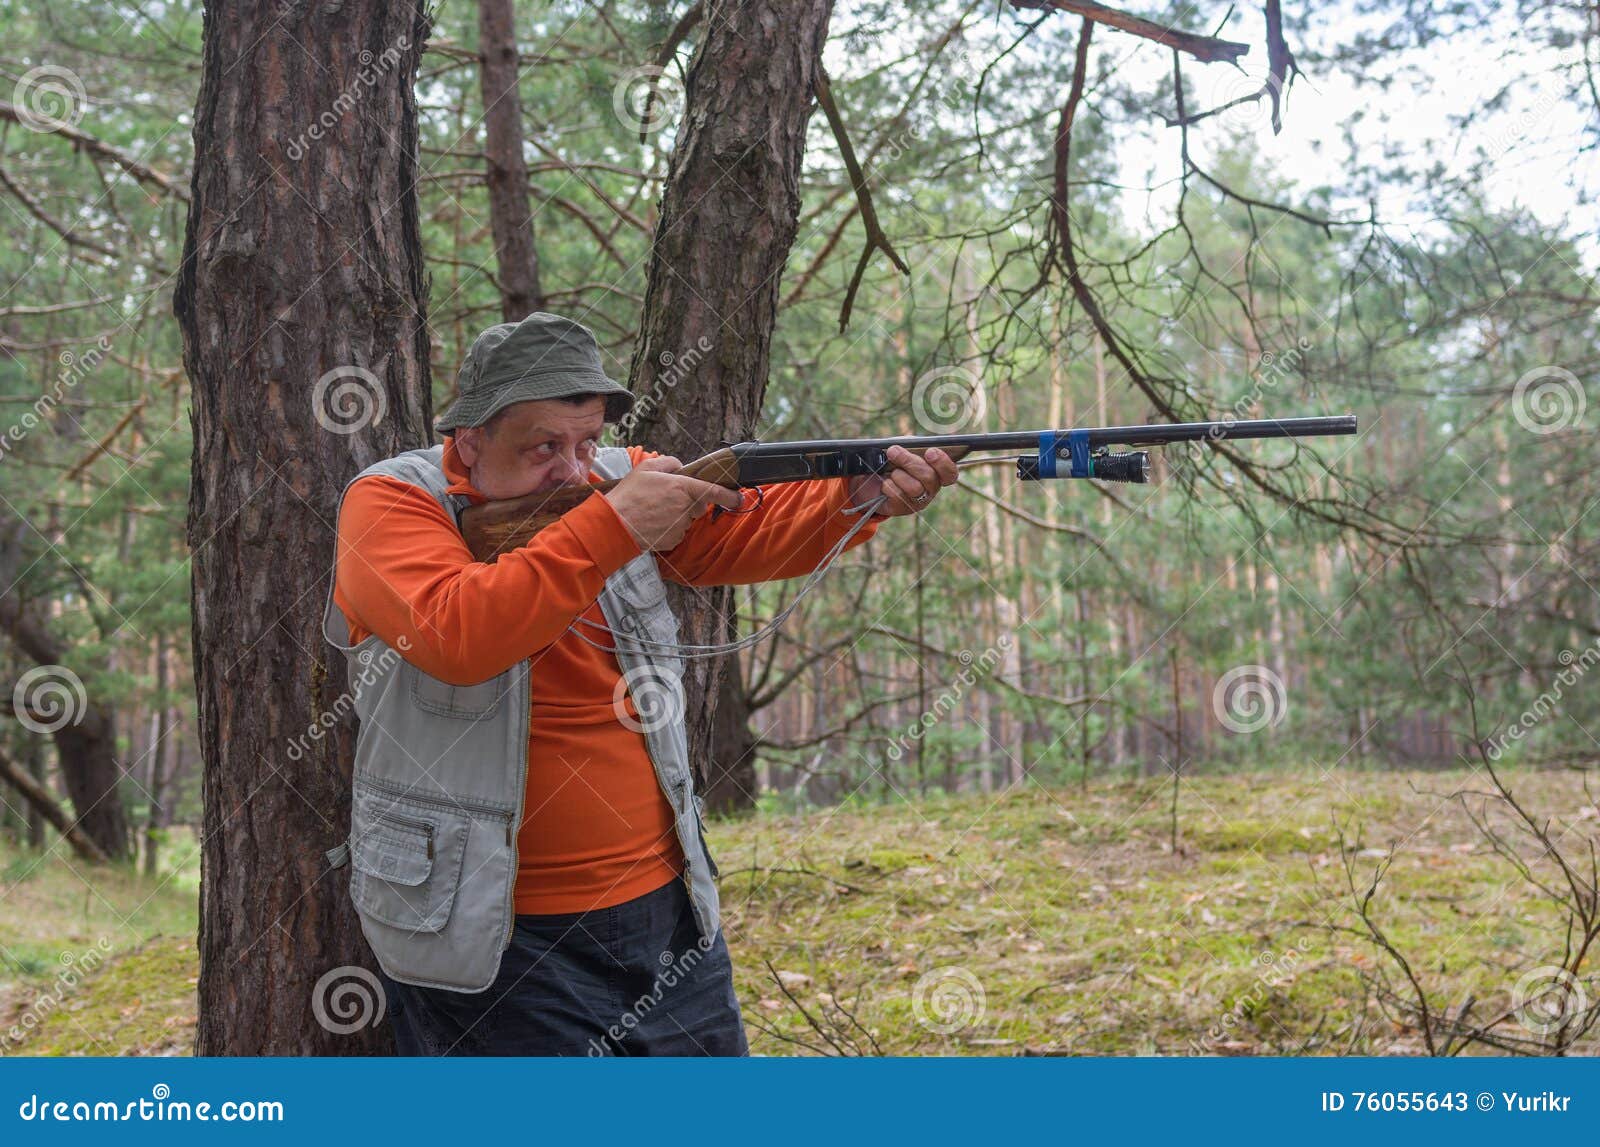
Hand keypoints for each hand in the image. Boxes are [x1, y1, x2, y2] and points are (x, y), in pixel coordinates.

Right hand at [603, 455, 742, 550]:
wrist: (615, 525)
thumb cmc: (629, 495)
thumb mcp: (646, 468)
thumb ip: (669, 463)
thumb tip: (680, 467)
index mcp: (683, 487)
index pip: (714, 491)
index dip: (730, 496)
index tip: (739, 498)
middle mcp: (686, 508)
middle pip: (697, 505)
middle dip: (687, 501)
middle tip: (664, 497)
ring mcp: (681, 526)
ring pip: (686, 519)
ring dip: (676, 514)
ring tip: (653, 510)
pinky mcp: (674, 540)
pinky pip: (677, 531)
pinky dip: (668, 527)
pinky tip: (653, 523)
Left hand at [847, 446, 958, 517]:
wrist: (872, 480)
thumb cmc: (893, 461)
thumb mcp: (903, 449)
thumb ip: (910, 447)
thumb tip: (906, 447)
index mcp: (937, 473)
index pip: (950, 473)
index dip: (943, 463)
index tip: (930, 452)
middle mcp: (931, 489)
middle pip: (929, 477)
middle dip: (910, 462)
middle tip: (893, 451)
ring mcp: (918, 501)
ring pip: (914, 488)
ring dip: (898, 474)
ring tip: (890, 471)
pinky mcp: (903, 509)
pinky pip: (898, 495)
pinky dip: (888, 485)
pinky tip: (885, 483)